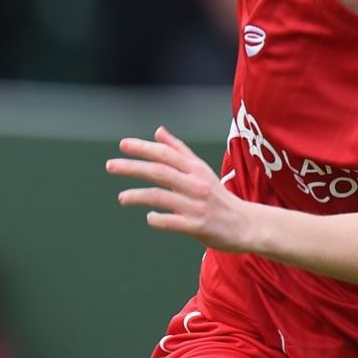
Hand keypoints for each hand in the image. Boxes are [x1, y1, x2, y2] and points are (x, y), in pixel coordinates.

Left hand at [108, 127, 260, 252]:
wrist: (246, 225)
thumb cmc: (219, 197)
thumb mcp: (201, 170)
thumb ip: (179, 151)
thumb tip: (158, 131)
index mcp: (196, 169)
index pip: (166, 154)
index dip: (144, 148)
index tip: (122, 145)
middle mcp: (196, 184)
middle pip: (160, 171)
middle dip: (133, 167)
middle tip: (110, 166)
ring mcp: (197, 206)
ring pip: (162, 196)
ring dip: (138, 195)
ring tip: (122, 197)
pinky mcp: (198, 226)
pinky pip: (172, 222)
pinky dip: (157, 219)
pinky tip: (149, 217)